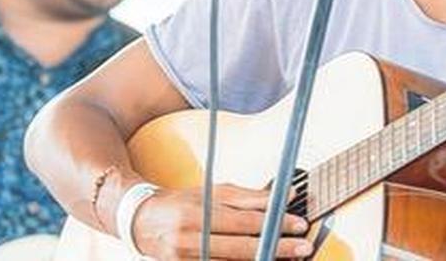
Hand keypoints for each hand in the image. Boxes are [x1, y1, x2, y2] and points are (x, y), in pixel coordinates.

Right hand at [131, 184, 312, 259]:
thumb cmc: (184, 203)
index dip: (275, 224)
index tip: (299, 224)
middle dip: (276, 248)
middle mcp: (192, 238)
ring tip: (288, 258)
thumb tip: (285, 196)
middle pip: (242, 247)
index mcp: (200, 213)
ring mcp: (187, 259)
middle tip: (303, 248)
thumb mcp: (216, 192)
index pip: (245, 221)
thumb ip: (250, 197)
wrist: (142, 221)